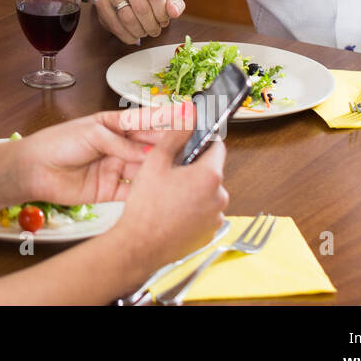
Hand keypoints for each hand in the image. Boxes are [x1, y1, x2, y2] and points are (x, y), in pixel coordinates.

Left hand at [19, 103, 189, 205]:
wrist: (35, 170)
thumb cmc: (58, 142)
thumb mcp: (93, 134)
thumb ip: (121, 144)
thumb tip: (148, 152)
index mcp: (113, 125)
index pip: (145, 121)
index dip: (166, 120)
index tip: (188, 117)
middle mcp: (118, 146)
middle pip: (148, 146)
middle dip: (168, 147)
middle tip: (190, 147)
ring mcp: (116, 168)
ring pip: (145, 168)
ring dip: (160, 169)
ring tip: (180, 169)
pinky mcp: (111, 190)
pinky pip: (133, 190)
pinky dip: (146, 190)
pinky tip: (160, 189)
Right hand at [94, 0, 185, 42]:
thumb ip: (175, 4)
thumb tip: (174, 12)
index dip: (162, 14)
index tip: (164, 21)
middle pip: (141, 9)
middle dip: (151, 25)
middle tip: (155, 31)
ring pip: (127, 18)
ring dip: (139, 31)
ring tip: (145, 32)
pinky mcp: (101, 2)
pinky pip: (114, 25)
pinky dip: (126, 36)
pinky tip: (134, 36)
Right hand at [105, 118, 228, 278]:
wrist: (140, 245)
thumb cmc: (146, 206)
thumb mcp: (156, 161)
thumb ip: (176, 135)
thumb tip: (190, 115)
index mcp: (210, 175)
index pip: (217, 147)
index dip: (201, 142)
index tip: (188, 145)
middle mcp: (220, 197)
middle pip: (211, 172)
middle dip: (193, 170)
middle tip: (168, 174)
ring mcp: (216, 218)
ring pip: (207, 194)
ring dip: (193, 191)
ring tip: (167, 197)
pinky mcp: (210, 234)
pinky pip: (204, 213)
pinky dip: (192, 211)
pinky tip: (171, 213)